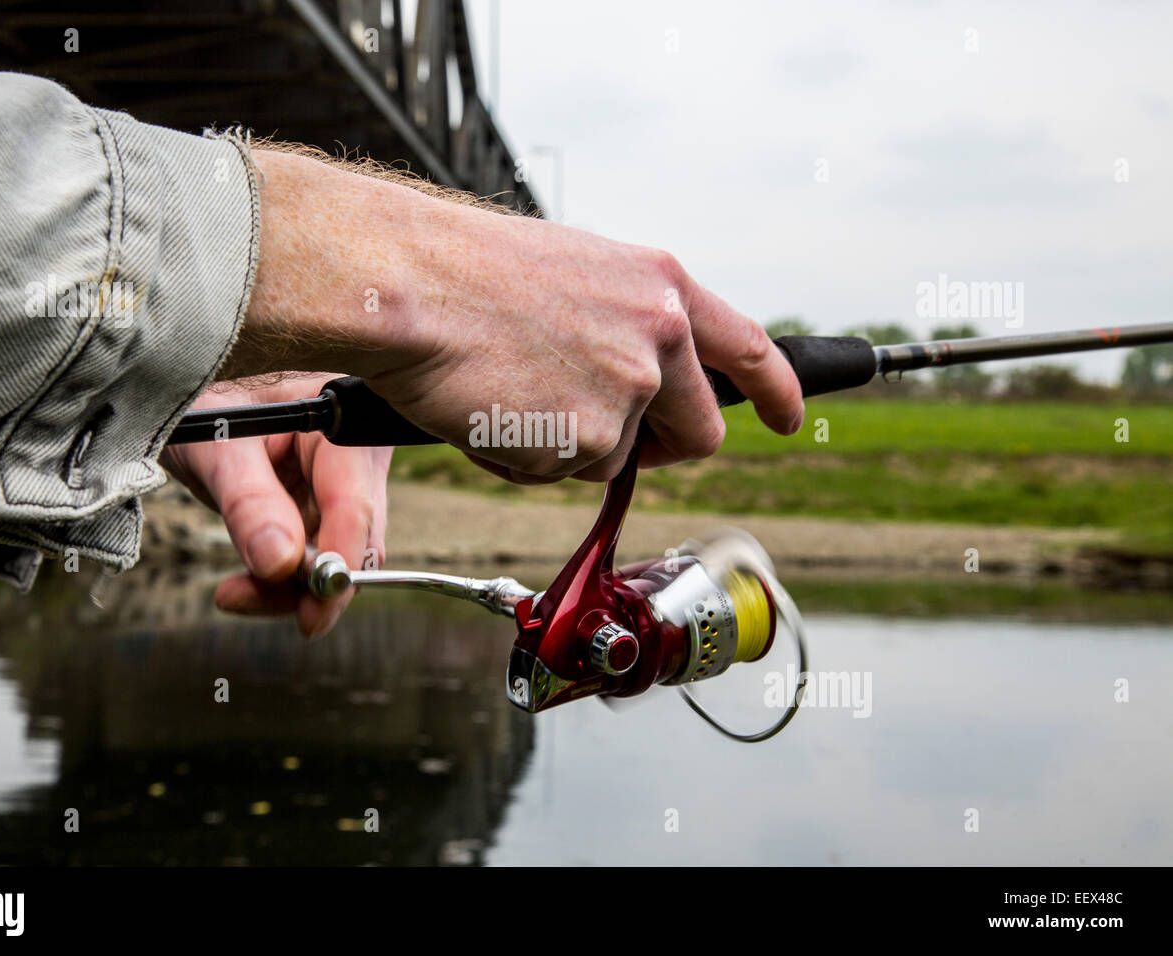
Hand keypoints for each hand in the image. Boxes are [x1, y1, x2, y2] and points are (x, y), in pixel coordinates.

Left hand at [160, 374, 392, 637]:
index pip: (354, 499)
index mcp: (345, 423)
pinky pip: (317, 566)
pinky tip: (242, 589)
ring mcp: (345, 491)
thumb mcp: (218, 450)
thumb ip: (250, 502)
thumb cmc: (207, 416)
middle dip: (312, 582)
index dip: (339, 555)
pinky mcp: (326, 518)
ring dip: (290, 591)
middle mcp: (357, 459)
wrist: (194, 419)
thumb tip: (281, 564)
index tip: (315, 603)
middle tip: (257, 604)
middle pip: (357, 538)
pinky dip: (280, 586)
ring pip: (339, 561)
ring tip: (233, 594)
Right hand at [223, 146, 803, 482]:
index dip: (775, 391)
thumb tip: (644, 373)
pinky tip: (493, 410)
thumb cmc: (468, 270)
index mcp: (662, 285)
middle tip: (604, 438)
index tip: (784, 415)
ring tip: (512, 392)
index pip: (751, 348)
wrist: (406, 284)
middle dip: (662, 450)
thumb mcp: (577, 271)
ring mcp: (628, 392)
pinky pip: (565, 475)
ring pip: (616, 460)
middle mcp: (660, 337)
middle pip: (698, 433)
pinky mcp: (586, 441)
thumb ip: (627, 320)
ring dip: (571, 446)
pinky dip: (529, 458)